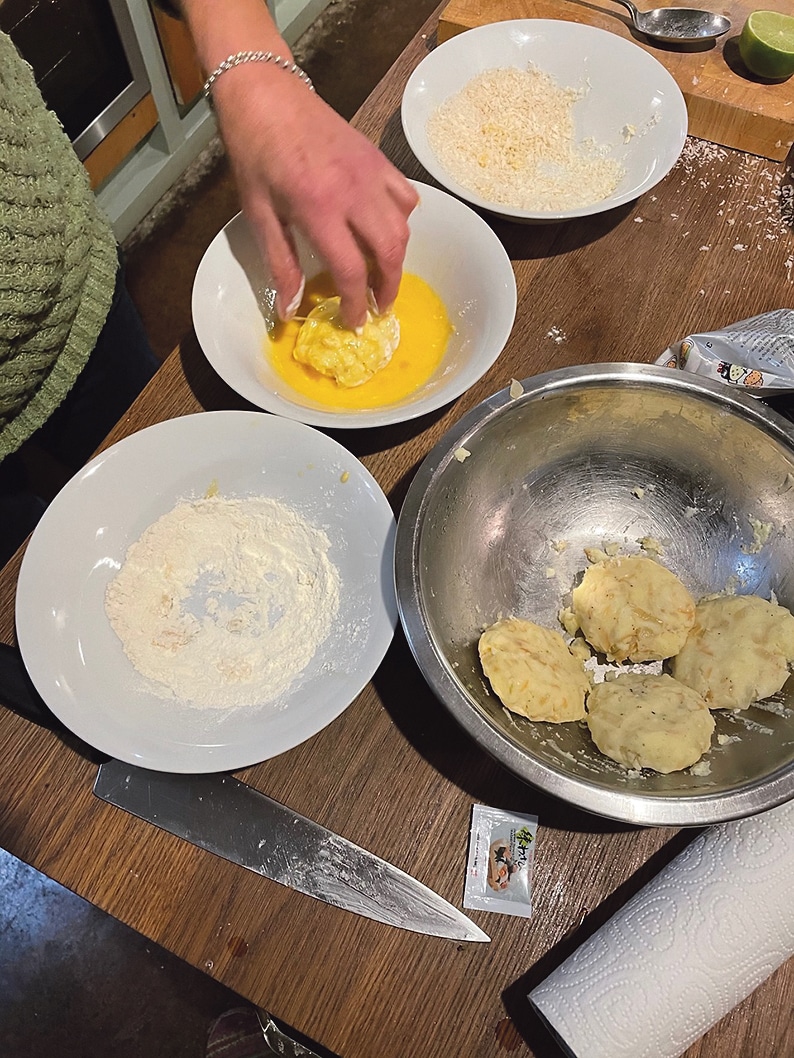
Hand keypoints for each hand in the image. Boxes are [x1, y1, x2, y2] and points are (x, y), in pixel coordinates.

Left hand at [211, 63, 417, 329]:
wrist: (267, 95)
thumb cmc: (255, 154)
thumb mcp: (258, 214)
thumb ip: (280, 264)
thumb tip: (290, 310)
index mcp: (318, 208)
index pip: (350, 269)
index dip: (355, 303)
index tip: (355, 322)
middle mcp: (353, 192)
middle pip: (389, 252)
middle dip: (388, 287)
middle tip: (379, 306)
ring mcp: (370, 173)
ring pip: (403, 227)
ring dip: (397, 258)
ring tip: (384, 275)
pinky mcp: (377, 159)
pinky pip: (404, 197)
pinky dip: (402, 220)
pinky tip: (386, 230)